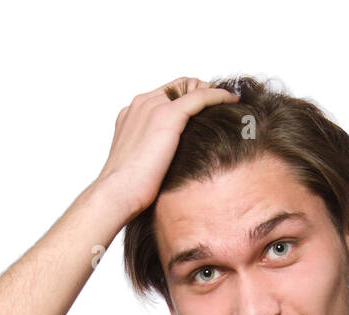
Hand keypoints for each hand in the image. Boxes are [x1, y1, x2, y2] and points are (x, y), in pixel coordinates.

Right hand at [96, 78, 239, 220]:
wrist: (117, 192)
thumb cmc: (126, 190)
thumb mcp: (139, 166)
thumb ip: (151, 155)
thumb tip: (167, 170)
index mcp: (131, 115)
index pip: (163, 96)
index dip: (184, 99)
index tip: (202, 112)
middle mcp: (141, 104)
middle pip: (177, 87)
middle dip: (199, 92)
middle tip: (219, 104)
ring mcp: (153, 107)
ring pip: (190, 87)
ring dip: (211, 92)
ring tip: (228, 102)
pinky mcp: (167, 114)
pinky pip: (200, 96)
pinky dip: (218, 95)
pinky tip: (232, 101)